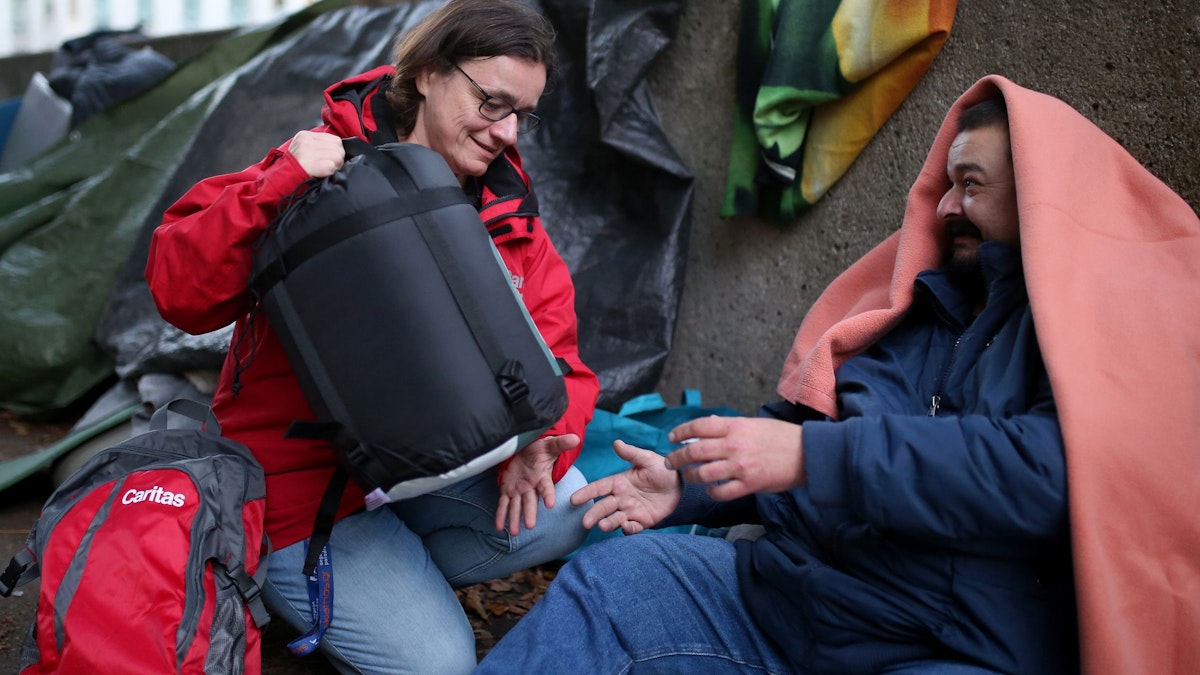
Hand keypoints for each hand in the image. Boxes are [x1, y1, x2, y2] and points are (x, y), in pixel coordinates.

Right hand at [287, 130, 344, 177]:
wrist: (279, 182)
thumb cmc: (297, 169)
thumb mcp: (306, 151)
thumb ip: (321, 147)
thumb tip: (341, 150)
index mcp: (305, 136)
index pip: (335, 140)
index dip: (336, 152)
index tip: (329, 161)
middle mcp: (305, 141)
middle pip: (338, 148)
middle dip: (337, 160)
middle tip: (328, 168)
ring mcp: (305, 152)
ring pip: (337, 157)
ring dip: (335, 167)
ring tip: (323, 171)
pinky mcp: (307, 163)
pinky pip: (331, 166)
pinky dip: (329, 173)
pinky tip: (321, 174)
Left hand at [495, 434, 578, 534]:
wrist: (527, 450)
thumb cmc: (540, 448)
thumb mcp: (549, 445)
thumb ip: (561, 443)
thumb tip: (575, 439)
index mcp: (542, 477)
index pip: (546, 487)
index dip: (548, 495)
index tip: (550, 505)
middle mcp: (531, 486)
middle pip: (531, 501)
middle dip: (530, 513)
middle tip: (530, 526)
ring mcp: (519, 490)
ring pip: (517, 506)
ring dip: (515, 519)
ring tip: (515, 533)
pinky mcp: (508, 490)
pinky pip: (504, 504)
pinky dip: (501, 515)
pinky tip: (499, 527)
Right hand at [570, 440, 681, 534]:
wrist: (682, 486)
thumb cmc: (662, 470)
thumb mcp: (647, 459)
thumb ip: (631, 453)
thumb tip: (616, 443)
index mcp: (619, 482)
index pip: (599, 488)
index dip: (586, 493)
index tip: (573, 500)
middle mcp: (621, 498)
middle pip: (603, 507)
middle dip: (593, 514)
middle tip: (585, 522)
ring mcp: (631, 511)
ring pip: (615, 519)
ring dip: (608, 523)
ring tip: (603, 526)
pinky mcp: (642, 521)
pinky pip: (633, 527)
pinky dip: (628, 529)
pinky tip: (627, 527)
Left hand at [664, 416, 804, 500]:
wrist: (807, 453)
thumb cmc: (782, 436)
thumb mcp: (754, 423)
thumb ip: (731, 426)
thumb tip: (709, 426)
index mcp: (734, 426)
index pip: (698, 427)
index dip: (680, 432)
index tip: (671, 438)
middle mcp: (733, 445)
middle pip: (694, 451)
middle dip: (676, 457)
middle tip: (670, 462)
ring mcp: (740, 466)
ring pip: (703, 474)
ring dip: (691, 476)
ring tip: (687, 477)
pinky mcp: (749, 484)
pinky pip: (722, 492)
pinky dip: (712, 492)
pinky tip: (710, 489)